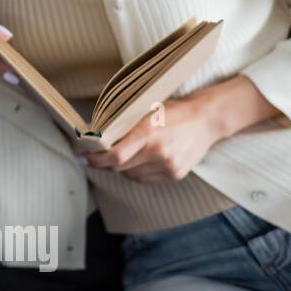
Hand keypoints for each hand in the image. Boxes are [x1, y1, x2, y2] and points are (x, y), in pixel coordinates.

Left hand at [84, 95, 223, 181]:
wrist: (207, 120)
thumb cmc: (174, 111)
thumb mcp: (146, 111)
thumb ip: (125, 125)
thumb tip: (98, 136)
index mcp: (149, 133)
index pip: (115, 156)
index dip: (95, 160)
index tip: (83, 157)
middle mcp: (159, 152)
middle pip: (120, 167)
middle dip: (104, 163)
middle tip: (95, 156)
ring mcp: (168, 166)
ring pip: (131, 175)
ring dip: (121, 168)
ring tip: (120, 156)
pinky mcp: (175, 174)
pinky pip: (145, 178)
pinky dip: (136, 172)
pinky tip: (137, 161)